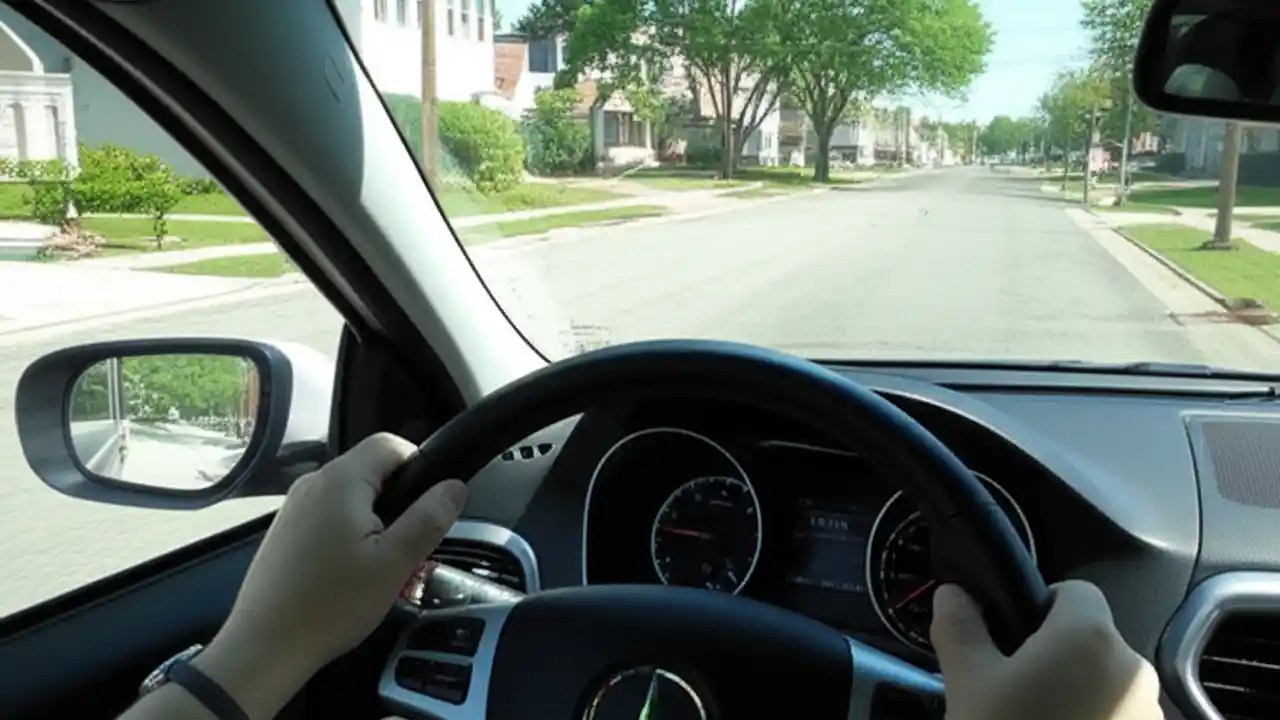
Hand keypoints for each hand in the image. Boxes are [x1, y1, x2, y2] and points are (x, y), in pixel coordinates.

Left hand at [194, 433, 467, 717]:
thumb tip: (454, 486)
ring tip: (382, 569)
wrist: (265, 646)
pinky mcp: (284, 531)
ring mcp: (294, 507)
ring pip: (351, 498)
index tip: (430, 507)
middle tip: (409, 549)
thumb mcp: (395, 563)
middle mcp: (313, 483)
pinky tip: (349, 576)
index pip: (391, 444)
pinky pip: (328, 518)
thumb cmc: (333, 603)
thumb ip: (429, 519)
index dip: (419, 466)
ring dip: (375, 524)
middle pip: (371, 472)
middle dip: (399, 503)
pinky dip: (348, 536)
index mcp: (341, 480)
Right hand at [931, 580, 1162, 719]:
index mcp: (1088, 636)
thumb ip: (960, 627)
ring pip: (1105, 682)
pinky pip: (1118, 718)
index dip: (1039, 605)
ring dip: (1076, 692)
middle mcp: (1131, 669)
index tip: (1011, 638)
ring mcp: (1148, 714)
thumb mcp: (968, 682)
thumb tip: (953, 595)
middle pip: (1090, 638)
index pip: (1074, 590)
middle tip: (1013, 687)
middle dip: (1054, 655)